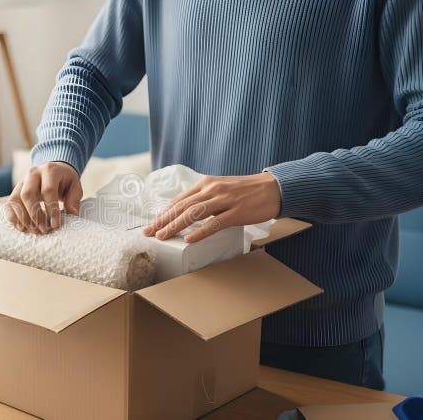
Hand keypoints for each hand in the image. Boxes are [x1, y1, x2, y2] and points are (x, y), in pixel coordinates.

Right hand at [6, 161, 82, 233]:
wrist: (54, 169)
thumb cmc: (65, 180)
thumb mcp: (75, 187)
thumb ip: (73, 200)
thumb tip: (72, 215)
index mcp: (50, 171)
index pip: (48, 190)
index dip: (51, 209)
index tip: (55, 225)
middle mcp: (33, 173)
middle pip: (28, 194)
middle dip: (35, 215)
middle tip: (44, 229)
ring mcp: (22, 181)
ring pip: (16, 199)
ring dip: (23, 218)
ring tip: (34, 231)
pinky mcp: (15, 190)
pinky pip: (10, 203)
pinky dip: (14, 217)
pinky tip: (22, 227)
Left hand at [143, 172, 280, 242]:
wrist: (273, 188)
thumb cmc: (245, 191)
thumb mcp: (221, 189)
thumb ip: (203, 198)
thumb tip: (184, 211)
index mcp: (206, 184)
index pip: (179, 200)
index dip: (163, 212)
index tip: (151, 223)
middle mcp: (212, 190)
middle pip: (182, 206)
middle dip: (163, 220)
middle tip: (149, 232)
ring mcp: (224, 201)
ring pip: (194, 213)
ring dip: (176, 225)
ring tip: (163, 236)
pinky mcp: (236, 212)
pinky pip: (215, 223)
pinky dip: (200, 232)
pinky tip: (189, 239)